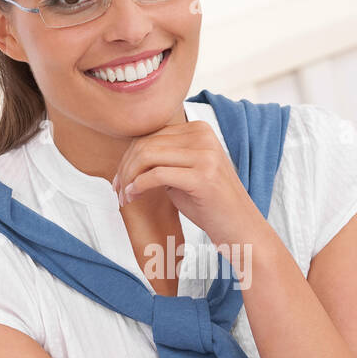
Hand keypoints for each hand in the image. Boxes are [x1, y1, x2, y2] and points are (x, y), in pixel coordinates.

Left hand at [111, 117, 265, 249]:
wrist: (239, 227)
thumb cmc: (209, 204)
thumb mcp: (184, 173)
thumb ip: (162, 160)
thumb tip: (128, 157)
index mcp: (199, 130)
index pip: (151, 135)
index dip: (128, 157)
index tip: (119, 179)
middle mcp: (203, 136)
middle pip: (146, 144)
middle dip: (125, 167)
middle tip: (117, 190)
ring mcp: (205, 155)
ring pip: (148, 156)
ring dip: (129, 178)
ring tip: (124, 196)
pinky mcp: (203, 176)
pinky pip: (157, 175)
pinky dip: (138, 186)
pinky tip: (132, 197)